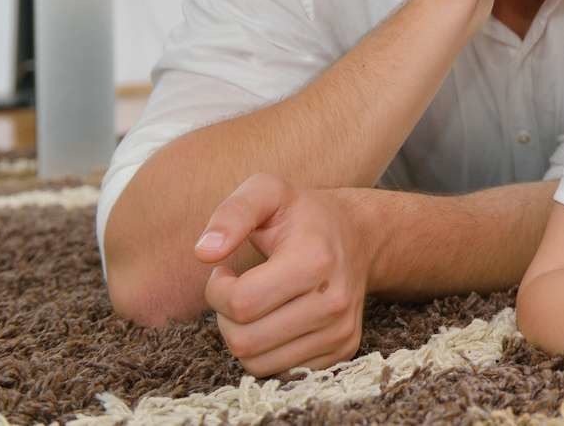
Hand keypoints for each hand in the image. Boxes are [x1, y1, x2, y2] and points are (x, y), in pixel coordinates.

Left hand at [194, 174, 372, 376]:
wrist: (359, 234)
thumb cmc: (303, 213)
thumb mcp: (266, 192)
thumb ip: (232, 214)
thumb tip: (204, 252)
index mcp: (314, 259)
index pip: (241, 303)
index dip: (216, 290)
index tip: (224, 270)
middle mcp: (334, 300)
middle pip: (245, 341)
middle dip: (225, 317)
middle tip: (237, 290)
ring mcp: (341, 330)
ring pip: (257, 364)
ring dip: (243, 336)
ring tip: (255, 304)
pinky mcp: (343, 349)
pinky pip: (280, 372)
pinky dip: (266, 351)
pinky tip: (274, 319)